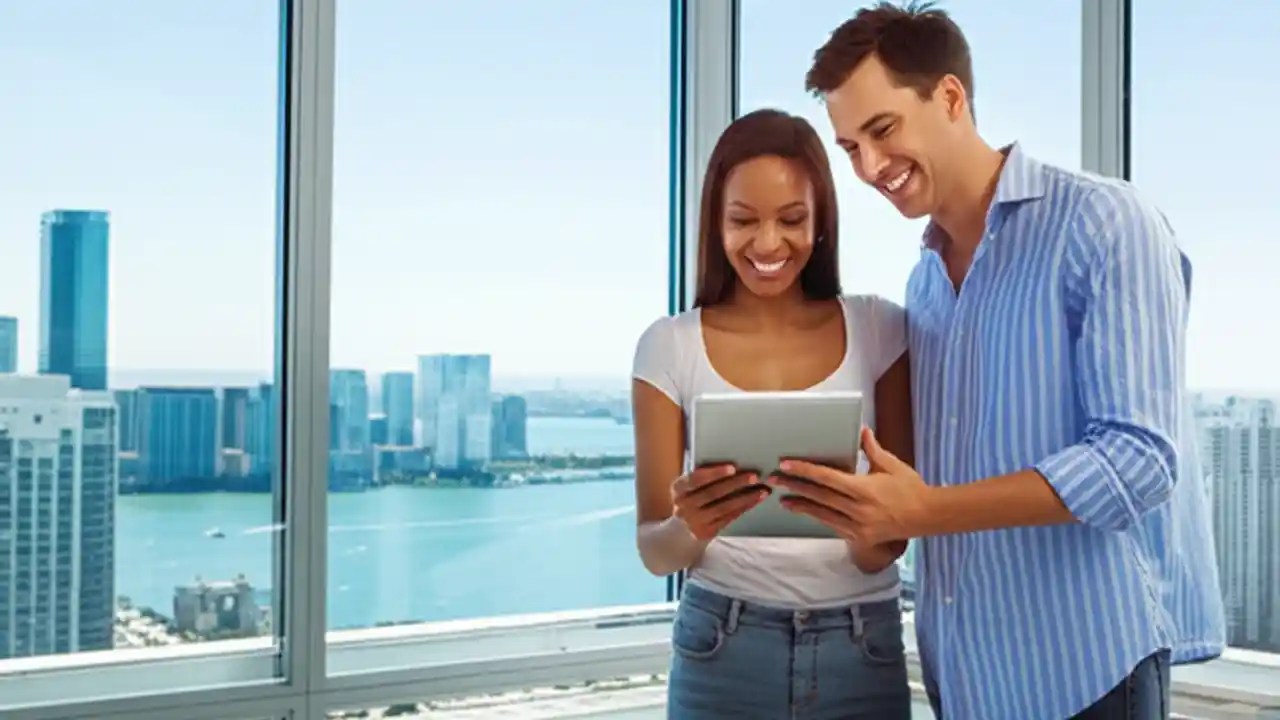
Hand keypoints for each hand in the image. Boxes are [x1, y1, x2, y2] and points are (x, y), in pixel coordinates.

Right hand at [672, 464, 768, 540]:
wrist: (681, 529)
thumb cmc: (690, 498)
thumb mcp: (688, 486)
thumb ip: (702, 475)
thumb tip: (732, 463)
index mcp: (678, 489)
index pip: (696, 479)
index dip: (714, 473)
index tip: (733, 467)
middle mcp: (683, 506)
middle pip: (712, 493)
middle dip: (735, 483)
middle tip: (754, 476)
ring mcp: (694, 521)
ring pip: (724, 507)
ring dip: (745, 498)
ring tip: (762, 490)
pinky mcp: (706, 532)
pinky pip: (728, 518)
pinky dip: (743, 508)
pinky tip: (755, 500)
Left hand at [772, 427, 931, 544]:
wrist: (927, 517)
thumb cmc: (910, 488)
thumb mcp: (891, 465)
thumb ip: (872, 449)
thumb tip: (862, 430)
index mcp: (864, 489)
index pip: (827, 478)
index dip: (804, 470)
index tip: (786, 464)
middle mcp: (858, 510)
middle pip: (819, 496)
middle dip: (795, 487)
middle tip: (775, 479)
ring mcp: (858, 526)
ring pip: (822, 514)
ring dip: (801, 506)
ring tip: (783, 500)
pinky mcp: (859, 537)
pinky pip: (833, 525)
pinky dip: (818, 517)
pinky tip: (806, 512)